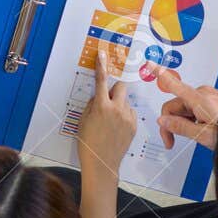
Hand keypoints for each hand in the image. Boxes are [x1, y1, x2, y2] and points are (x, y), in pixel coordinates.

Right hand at [77, 52, 135, 176]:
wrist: (102, 164)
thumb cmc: (88, 144)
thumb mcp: (84, 121)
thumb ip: (92, 105)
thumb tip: (99, 96)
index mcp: (101, 106)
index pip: (101, 81)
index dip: (101, 66)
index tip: (102, 54)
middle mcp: (117, 109)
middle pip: (121, 87)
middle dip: (115, 90)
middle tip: (107, 101)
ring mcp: (127, 117)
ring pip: (125, 101)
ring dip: (119, 105)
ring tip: (110, 122)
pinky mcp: (134, 125)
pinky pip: (130, 113)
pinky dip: (124, 116)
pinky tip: (117, 128)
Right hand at [154, 68, 217, 150]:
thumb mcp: (202, 135)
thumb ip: (180, 127)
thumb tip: (163, 120)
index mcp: (199, 99)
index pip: (174, 85)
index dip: (160, 74)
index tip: (150, 63)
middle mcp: (203, 93)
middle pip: (176, 105)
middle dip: (171, 122)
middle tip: (171, 141)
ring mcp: (209, 96)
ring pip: (185, 108)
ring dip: (182, 122)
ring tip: (192, 137)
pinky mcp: (213, 100)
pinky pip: (195, 108)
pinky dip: (192, 119)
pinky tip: (199, 129)